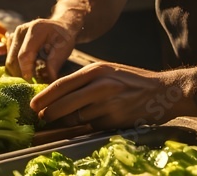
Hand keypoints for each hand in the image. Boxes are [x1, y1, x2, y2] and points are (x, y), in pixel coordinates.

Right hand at [5, 18, 75, 82]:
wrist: (59, 27)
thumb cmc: (63, 38)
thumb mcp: (65, 48)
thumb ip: (55, 62)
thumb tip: (49, 78)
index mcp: (35, 30)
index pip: (24, 55)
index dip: (27, 71)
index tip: (34, 81)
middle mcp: (21, 31)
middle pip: (13, 60)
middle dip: (22, 74)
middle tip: (35, 80)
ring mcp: (14, 35)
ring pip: (10, 62)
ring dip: (20, 71)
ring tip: (35, 71)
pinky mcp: (11, 40)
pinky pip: (10, 60)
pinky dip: (18, 67)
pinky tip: (31, 65)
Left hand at [31, 62, 183, 129]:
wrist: (163, 91)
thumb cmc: (132, 81)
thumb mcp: (108, 72)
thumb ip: (85, 82)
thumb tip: (58, 97)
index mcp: (96, 70)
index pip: (62, 85)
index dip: (44, 97)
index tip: (33, 106)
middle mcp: (100, 85)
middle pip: (64, 104)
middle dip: (50, 114)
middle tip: (43, 119)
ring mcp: (108, 104)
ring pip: (78, 118)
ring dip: (73, 121)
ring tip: (80, 117)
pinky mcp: (115, 119)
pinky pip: (94, 126)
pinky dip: (91, 126)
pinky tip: (101, 119)